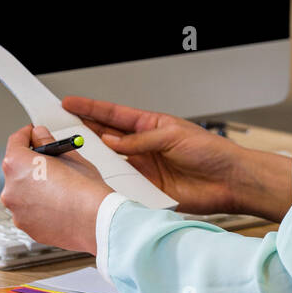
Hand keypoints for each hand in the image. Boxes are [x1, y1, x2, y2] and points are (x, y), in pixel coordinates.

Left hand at [0, 124, 111, 255]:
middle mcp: (10, 188)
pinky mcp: (26, 227)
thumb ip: (48, 142)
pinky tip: (57, 205)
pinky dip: (38, 207)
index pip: (15, 141)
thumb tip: (40, 135)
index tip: (33, 135)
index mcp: (18, 164)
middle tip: (50, 162)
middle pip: (17, 169)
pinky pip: (28, 211)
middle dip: (31, 164)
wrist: (95, 221)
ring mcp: (16, 211)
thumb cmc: (84, 189)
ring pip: (22, 192)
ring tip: (58, 187)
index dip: (27, 135)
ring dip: (34, 187)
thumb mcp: (68, 155)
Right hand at [59, 96, 246, 214]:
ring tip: (75, 155)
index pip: (113, 114)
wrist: (229, 181)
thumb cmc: (210, 151)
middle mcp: (143, 145)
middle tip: (62, 129)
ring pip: (110, 162)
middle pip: (106, 137)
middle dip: (84, 131)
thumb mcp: (172, 136)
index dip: (90, 108)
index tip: (69, 103)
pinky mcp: (147, 189)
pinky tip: (98, 180)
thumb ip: (141, 140)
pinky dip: (110, 183)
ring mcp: (143, 168)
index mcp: (149, 125)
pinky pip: (122, 185)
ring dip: (95, 159)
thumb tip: (112, 141)